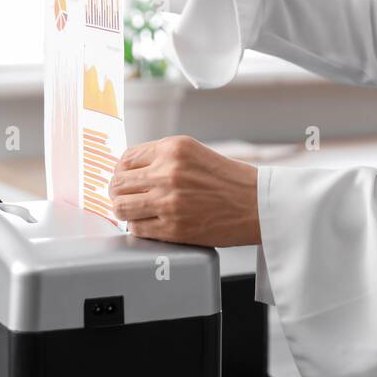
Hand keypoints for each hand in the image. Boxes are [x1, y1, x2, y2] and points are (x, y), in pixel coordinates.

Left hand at [108, 135, 260, 246]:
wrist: (258, 204)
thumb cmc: (232, 181)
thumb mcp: (196, 154)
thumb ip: (164, 158)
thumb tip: (131, 172)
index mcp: (174, 148)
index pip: (126, 158)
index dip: (121, 171)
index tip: (125, 178)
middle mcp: (168, 172)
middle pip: (118, 183)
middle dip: (119, 192)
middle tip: (127, 197)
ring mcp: (169, 200)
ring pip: (121, 207)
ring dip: (125, 210)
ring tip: (135, 211)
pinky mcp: (173, 227)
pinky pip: (137, 228)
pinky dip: (139, 226)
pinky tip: (150, 223)